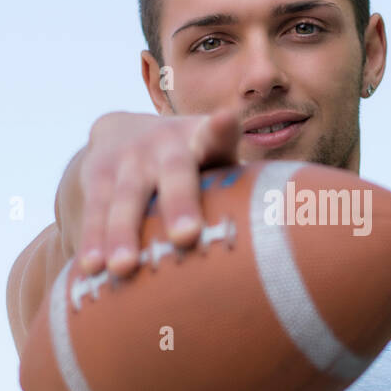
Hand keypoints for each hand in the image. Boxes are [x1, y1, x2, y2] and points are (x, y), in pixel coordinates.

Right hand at [76, 106, 242, 277]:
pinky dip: (92, 240)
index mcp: (203, 140)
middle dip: (178, 203)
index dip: (220, 128)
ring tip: (122, 268)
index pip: (215, 133)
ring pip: (125, 197)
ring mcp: (128, 159)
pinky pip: (95, 211)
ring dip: (121, 233)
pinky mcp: (97, 176)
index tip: (225, 120)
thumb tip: (299, 226)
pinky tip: (90, 271)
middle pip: (173, 173)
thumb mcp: (217, 161)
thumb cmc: (193, 164)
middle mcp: (164, 144)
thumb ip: (246, 184)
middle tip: (186, 237)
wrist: (122, 134)